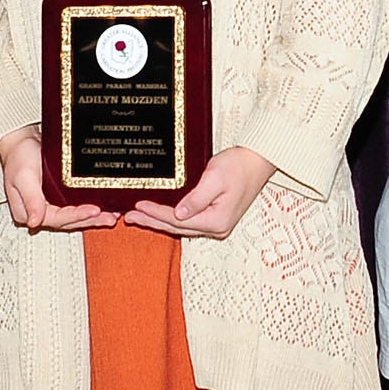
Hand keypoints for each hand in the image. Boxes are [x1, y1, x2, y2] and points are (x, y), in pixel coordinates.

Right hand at [0, 125, 115, 231]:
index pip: (56, 219)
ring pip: (74, 217)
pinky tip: (103, 207)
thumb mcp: (23, 176)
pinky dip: (89, 208)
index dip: (76, 216)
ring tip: (111, 216)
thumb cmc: (19, 156)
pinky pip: (75, 206)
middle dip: (90, 220)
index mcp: (27, 212)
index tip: (93, 211)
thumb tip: (33, 222)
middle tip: (108, 217)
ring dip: (93, 218)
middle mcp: (39, 212)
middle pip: (68, 222)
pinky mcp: (57, 198)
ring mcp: (49, 206)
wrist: (21, 141)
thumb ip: (30, 199)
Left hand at [125, 147, 276, 239]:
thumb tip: (178, 214)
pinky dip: (171, 218)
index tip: (139, 205)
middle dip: (152, 221)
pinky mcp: (216, 217)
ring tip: (138, 216)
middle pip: (177, 227)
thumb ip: (196, 198)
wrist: (258, 161)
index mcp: (216, 221)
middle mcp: (217, 228)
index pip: (178, 220)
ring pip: (181, 226)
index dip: (156, 213)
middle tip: (130, 216)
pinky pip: (188, 221)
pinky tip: (159, 214)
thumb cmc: (239, 166)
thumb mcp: (215, 178)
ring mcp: (217, 225)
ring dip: (159, 221)